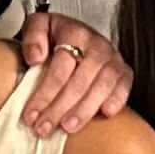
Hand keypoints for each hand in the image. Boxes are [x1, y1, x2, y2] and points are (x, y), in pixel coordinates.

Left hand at [15, 14, 130, 134]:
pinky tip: (105, 114)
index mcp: (75, 33)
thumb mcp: (37, 26)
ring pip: (102, 86)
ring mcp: (113, 58)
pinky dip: (117, 100)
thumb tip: (36, 58)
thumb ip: (32, 37)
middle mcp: (97, 45)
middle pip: (80, 81)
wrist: (75, 33)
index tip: (30, 115)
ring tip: (67, 127)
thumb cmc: (54, 35)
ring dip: (84, 110)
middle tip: (44, 127)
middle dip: (60, 108)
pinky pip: (124, 87)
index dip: (45, 94)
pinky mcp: (124, 71)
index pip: (60, 68)